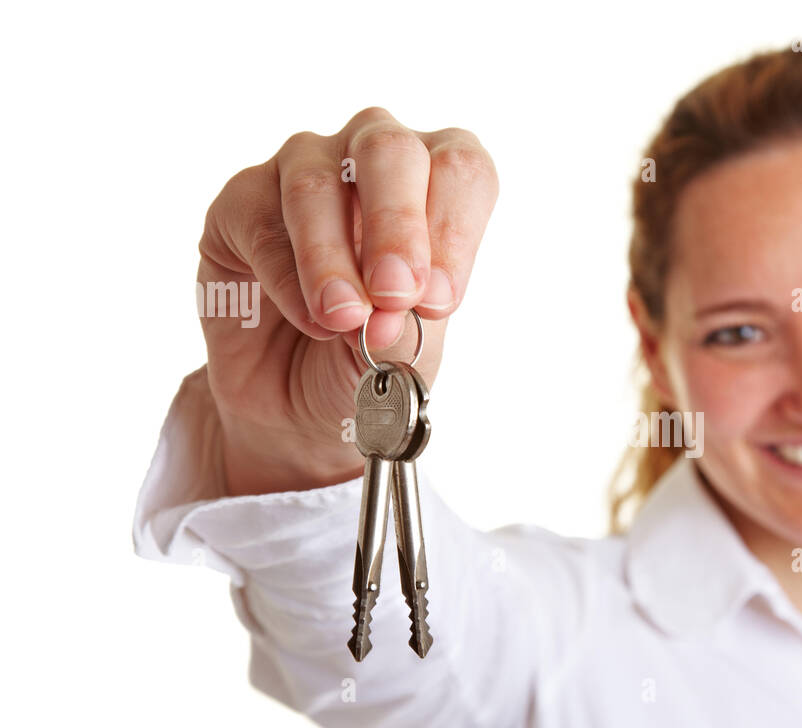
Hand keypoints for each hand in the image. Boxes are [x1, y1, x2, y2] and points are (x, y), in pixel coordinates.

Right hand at [197, 107, 498, 494]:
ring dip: (333, 260)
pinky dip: (287, 281)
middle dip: (396, 226)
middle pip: (388, 150)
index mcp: (436, 181)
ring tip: (345, 320)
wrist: (296, 405)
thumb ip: (407, 325)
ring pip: (315, 185)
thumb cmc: (367, 358)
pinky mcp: (241, 203)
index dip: (454, 230)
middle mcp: (369, 158)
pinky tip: (309, 321)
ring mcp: (301, 169)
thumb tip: (390, 306)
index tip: (439, 299)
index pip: (461, 169)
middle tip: (394, 294)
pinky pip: (262, 226)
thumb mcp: (408, 355)